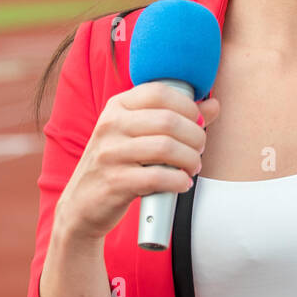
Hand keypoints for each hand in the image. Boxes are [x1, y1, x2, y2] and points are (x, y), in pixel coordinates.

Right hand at [54, 84, 220, 243]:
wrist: (83, 203)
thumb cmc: (118, 164)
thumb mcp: (138, 134)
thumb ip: (176, 117)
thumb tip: (213, 104)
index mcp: (117, 107)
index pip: (160, 93)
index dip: (188, 107)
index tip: (198, 123)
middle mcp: (111, 125)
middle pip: (169, 121)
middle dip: (195, 137)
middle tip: (199, 150)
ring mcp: (110, 153)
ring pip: (167, 148)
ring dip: (190, 160)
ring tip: (192, 168)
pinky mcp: (114, 181)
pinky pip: (158, 177)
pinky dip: (178, 181)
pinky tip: (182, 183)